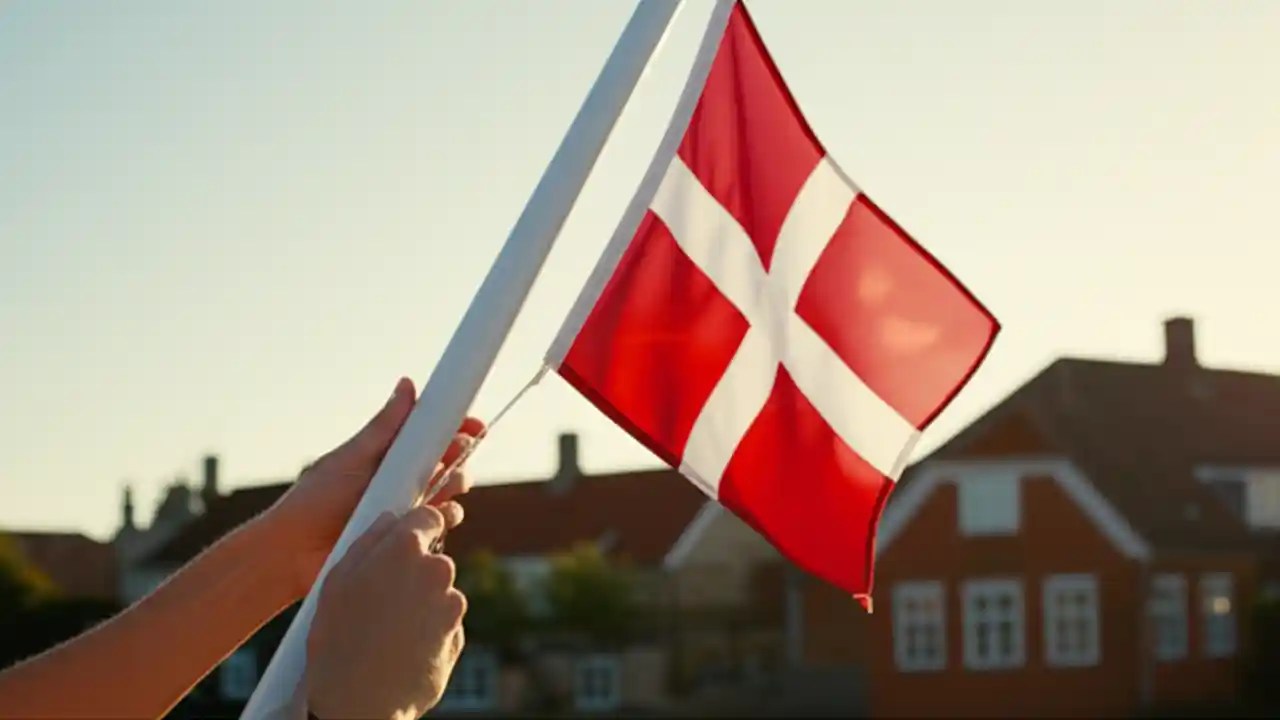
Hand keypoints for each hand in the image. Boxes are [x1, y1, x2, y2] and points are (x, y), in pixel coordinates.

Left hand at [265, 376, 484, 596]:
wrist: (292, 553)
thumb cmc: (314, 500)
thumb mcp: (352, 457)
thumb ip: (384, 426)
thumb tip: (408, 383)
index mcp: (388, 457)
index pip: (430, 437)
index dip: (455, 429)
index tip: (472, 425)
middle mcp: (399, 482)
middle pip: (445, 464)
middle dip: (459, 456)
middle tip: (458, 453)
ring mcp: (403, 511)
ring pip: (446, 494)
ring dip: (453, 486)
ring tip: (445, 486)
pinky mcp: (404, 539)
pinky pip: (437, 526)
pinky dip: (444, 518)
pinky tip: (439, 514)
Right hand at [305, 506, 466, 719]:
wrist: (360, 705)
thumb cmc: (338, 642)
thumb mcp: (336, 583)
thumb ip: (367, 541)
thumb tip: (390, 519)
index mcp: (405, 549)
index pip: (429, 517)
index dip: (417, 527)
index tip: (407, 540)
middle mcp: (437, 571)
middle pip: (432, 560)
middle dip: (413, 573)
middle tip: (381, 600)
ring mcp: (451, 605)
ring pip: (438, 594)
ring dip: (420, 605)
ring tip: (386, 632)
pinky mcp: (458, 636)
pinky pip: (442, 624)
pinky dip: (427, 632)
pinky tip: (400, 649)